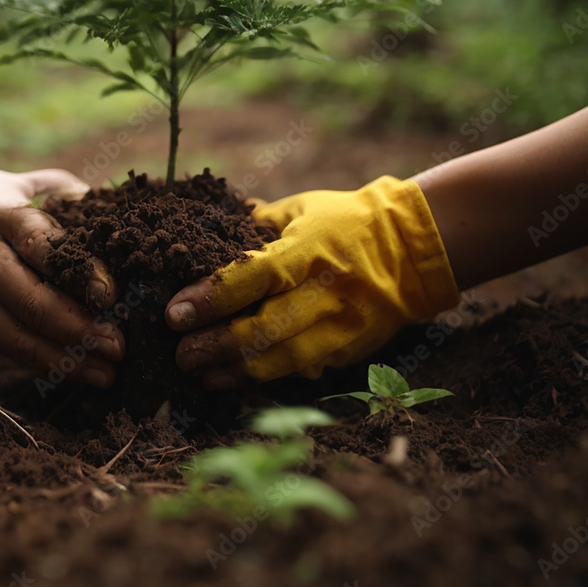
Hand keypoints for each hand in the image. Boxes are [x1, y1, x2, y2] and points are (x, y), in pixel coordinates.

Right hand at [0, 160, 122, 386]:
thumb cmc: (30, 203)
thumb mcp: (54, 189)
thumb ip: (87, 207)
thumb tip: (134, 237)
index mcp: (4, 215)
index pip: (41, 246)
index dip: (78, 273)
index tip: (113, 296)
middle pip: (29, 301)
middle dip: (78, 329)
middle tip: (119, 347)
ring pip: (17, 337)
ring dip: (65, 360)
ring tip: (107, 372)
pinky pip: (11, 352)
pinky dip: (49, 365)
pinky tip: (84, 371)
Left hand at [164, 176, 460, 388]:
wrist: (413, 250)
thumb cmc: (346, 221)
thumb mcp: (301, 208)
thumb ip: (254, 224)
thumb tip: (203, 230)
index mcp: (309, 249)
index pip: (254, 277)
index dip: (211, 298)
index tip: (174, 313)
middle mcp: (326, 292)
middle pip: (265, 329)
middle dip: (215, 346)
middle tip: (180, 354)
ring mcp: (341, 325)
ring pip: (283, 360)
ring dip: (236, 372)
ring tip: (200, 374)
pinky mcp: (350, 349)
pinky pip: (302, 370)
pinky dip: (265, 377)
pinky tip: (234, 377)